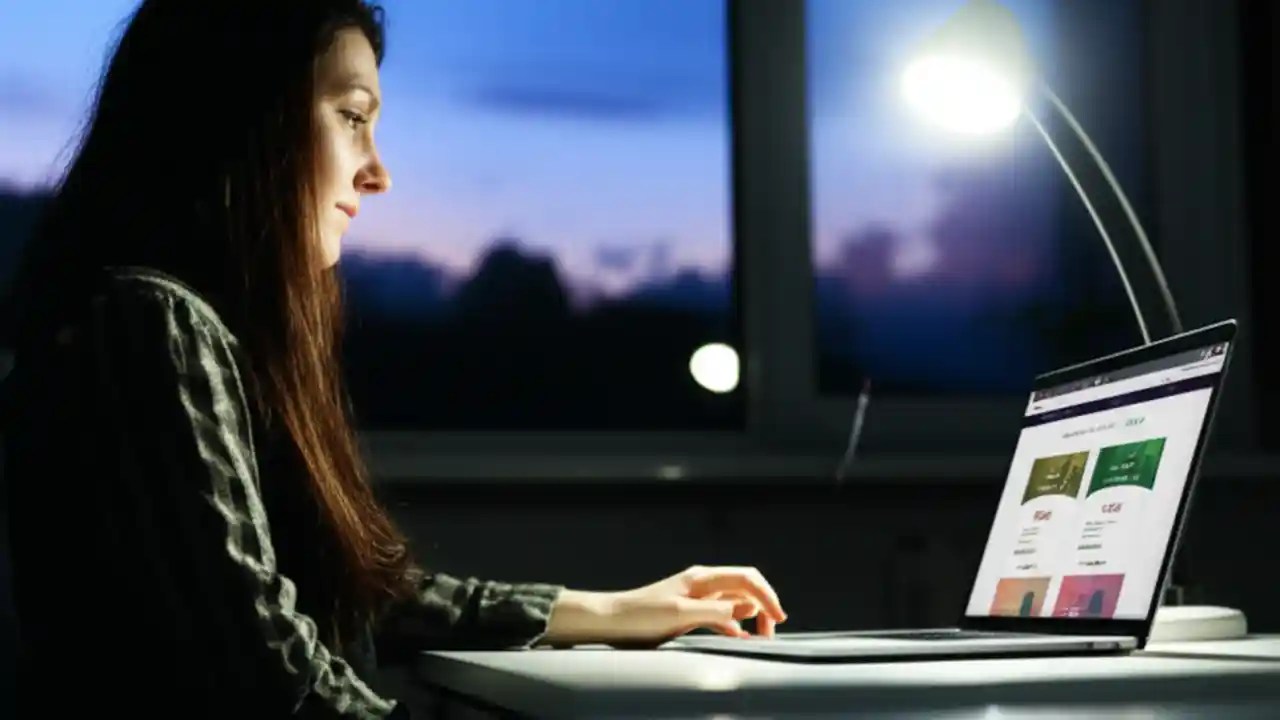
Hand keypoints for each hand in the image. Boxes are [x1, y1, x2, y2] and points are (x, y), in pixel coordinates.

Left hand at [604, 565, 786, 648]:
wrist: (612, 621)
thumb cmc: (642, 615)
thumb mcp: (681, 614)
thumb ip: (716, 612)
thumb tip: (747, 609)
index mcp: (703, 578)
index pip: (747, 579)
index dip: (767, 596)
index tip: (778, 618)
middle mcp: (703, 583)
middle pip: (746, 587)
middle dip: (764, 605)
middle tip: (771, 632)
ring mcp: (698, 598)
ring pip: (736, 603)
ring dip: (752, 618)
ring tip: (760, 638)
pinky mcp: (691, 613)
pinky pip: (722, 617)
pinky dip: (735, 627)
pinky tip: (740, 640)